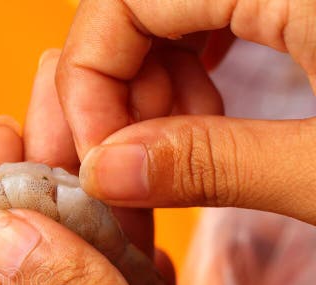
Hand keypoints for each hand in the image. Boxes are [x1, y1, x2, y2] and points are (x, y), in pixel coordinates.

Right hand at [57, 0, 315, 224]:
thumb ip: (215, 163)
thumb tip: (104, 173)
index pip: (120, 0)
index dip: (85, 80)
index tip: (96, 160)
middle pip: (132, 7)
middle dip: (112, 92)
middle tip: (126, 169)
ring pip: (164, 15)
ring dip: (150, 89)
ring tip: (176, 156)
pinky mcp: (293, 3)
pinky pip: (210, 15)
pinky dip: (189, 69)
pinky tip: (203, 116)